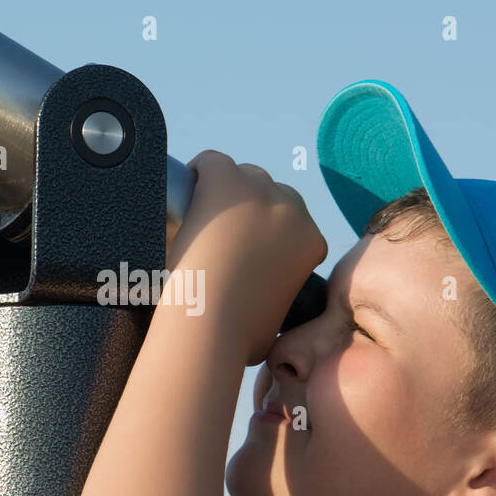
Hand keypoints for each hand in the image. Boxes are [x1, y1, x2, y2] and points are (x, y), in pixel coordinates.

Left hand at [170, 150, 326, 365]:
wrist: (209, 318)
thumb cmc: (237, 333)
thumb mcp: (279, 323)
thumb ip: (279, 300)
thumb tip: (264, 309)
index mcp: (310, 242)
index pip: (294, 224)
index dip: (268, 235)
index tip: (245, 248)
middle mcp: (292, 210)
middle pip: (272, 195)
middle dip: (251, 211)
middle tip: (220, 236)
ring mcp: (259, 190)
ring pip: (244, 176)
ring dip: (226, 192)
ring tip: (201, 217)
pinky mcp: (225, 178)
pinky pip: (213, 162)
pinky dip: (199, 172)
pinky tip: (185, 191)